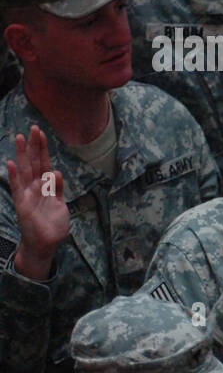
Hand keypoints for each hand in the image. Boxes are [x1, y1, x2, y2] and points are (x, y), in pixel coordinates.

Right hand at [6, 125, 68, 279]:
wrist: (45, 244)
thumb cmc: (52, 225)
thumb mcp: (60, 205)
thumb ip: (58, 189)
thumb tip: (56, 171)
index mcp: (45, 187)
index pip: (43, 163)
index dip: (42, 149)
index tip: (41, 133)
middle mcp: (34, 187)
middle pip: (34, 162)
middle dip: (33, 146)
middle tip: (33, 128)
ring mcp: (27, 194)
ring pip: (24, 171)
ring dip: (21, 154)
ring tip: (19, 138)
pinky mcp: (22, 204)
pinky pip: (17, 188)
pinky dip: (14, 176)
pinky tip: (10, 164)